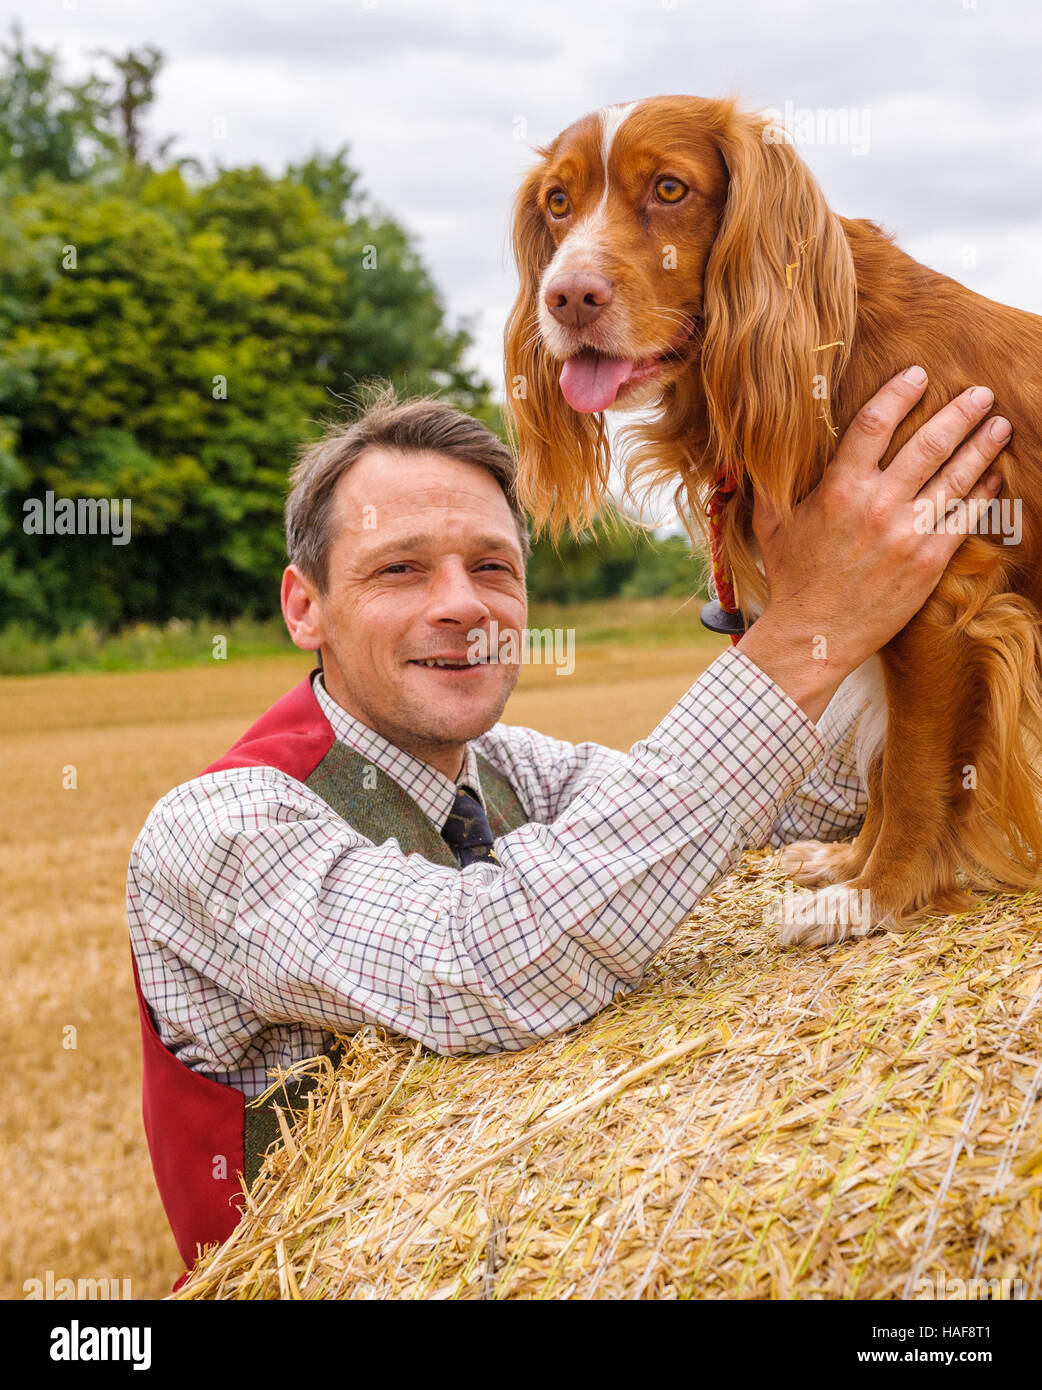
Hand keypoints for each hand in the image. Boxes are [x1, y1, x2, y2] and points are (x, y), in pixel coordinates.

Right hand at [737, 366, 1008, 720]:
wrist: (814, 635)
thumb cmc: (791, 577)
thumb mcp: (770, 522)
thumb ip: (771, 479)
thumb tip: (756, 444)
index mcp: (838, 490)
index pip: (875, 423)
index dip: (899, 393)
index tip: (919, 375)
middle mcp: (876, 506)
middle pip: (929, 443)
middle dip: (960, 412)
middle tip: (980, 393)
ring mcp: (907, 534)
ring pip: (956, 477)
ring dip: (982, 447)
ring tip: (998, 425)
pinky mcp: (928, 562)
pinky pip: (964, 519)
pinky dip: (983, 494)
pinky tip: (994, 478)